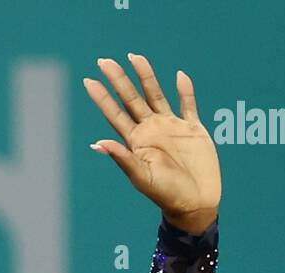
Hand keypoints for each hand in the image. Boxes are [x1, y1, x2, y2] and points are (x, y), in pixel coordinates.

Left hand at [83, 54, 220, 232]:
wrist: (195, 204)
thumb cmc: (166, 195)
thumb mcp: (142, 177)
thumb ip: (122, 158)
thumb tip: (98, 143)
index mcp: (136, 142)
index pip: (115, 114)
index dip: (102, 98)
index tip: (89, 80)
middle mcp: (151, 131)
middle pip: (132, 99)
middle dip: (118, 80)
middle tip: (103, 61)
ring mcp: (172, 128)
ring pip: (156, 95)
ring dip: (146, 76)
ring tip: (135, 57)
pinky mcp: (193, 129)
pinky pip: (188, 104)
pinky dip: (185, 90)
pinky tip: (179, 76)